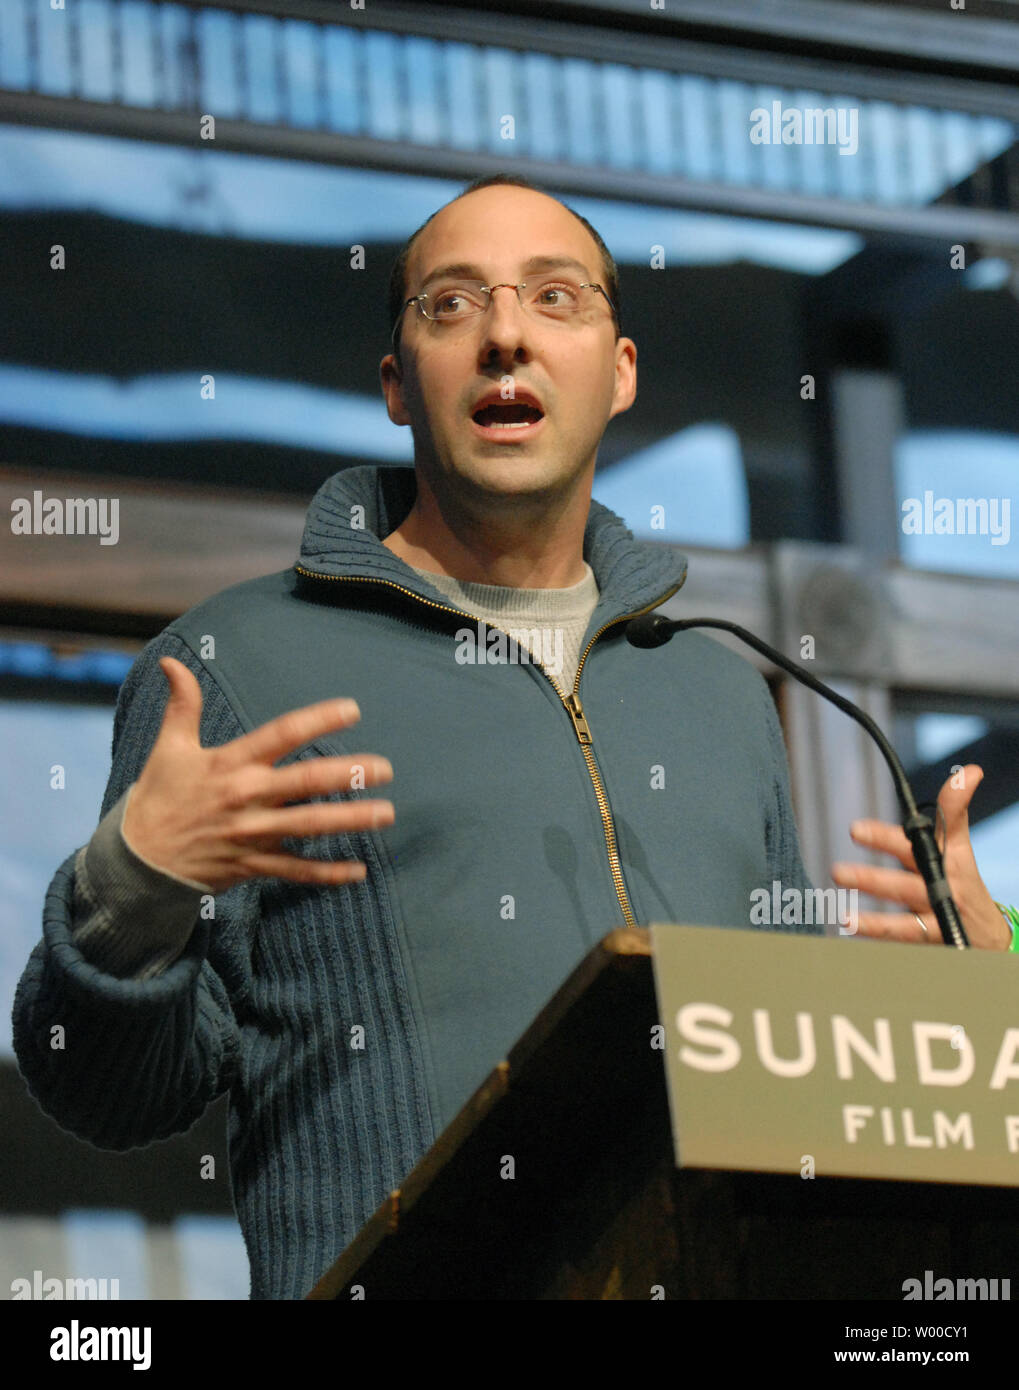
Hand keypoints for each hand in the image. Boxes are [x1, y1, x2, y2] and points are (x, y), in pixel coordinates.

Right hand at [121, 657, 393, 892]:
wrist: (137, 860)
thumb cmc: (159, 797)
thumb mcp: (170, 747)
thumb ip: (182, 705)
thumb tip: (171, 663)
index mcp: (231, 763)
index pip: (281, 734)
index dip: (317, 720)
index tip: (352, 710)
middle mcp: (247, 797)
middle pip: (305, 783)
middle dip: (348, 775)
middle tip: (385, 769)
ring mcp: (252, 834)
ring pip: (309, 826)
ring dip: (350, 821)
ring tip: (386, 813)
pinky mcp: (252, 864)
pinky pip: (296, 871)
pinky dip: (327, 874)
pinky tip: (358, 871)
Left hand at [830, 764, 1009, 949]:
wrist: (990, 937)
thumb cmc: (964, 883)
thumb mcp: (960, 848)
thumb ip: (953, 811)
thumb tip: (969, 771)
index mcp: (949, 861)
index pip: (939, 833)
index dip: (909, 826)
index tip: (872, 821)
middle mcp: (943, 890)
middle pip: (908, 884)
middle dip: (874, 879)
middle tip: (839, 868)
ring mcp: (938, 921)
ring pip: (906, 923)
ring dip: (873, 921)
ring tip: (843, 915)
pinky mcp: (930, 945)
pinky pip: (902, 942)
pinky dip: (877, 937)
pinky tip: (850, 930)